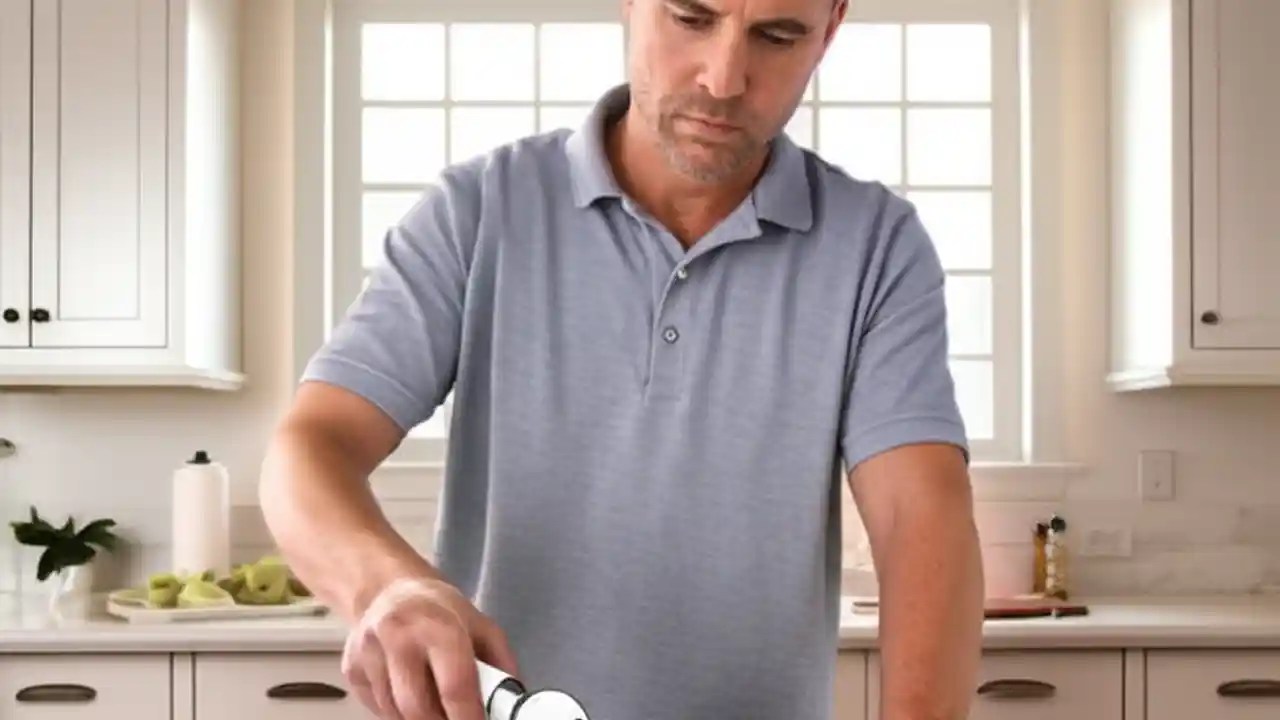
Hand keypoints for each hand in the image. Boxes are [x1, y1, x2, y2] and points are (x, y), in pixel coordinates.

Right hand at [342, 577, 520, 719]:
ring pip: (393, 712)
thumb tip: (509, 707)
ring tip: (434, 706)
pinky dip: (395, 712)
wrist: (389, 590)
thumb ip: (500, 665)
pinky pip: (375, 707)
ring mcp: (368, 652)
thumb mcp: (481, 626)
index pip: (454, 686)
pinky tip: (408, 693)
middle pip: (417, 707)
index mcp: (438, 626)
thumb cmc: (440, 611)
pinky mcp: (350, 667)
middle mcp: (398, 637)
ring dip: (416, 719)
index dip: (467, 718)